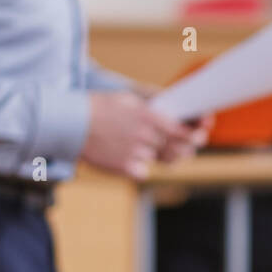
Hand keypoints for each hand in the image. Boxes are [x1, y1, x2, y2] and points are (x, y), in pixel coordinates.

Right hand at [79, 92, 206, 178]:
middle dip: (183, 148)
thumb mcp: (129, 100)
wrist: (70, 123)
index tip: (200, 135)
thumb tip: (174, 116)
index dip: (194, 136)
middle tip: (184, 146)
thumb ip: (153, 109)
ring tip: (145, 147)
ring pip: (160, 160)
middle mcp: (144, 136)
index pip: (182, 132)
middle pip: (176, 149)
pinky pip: (143, 172)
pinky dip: (141, 167)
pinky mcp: (123, 168)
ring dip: (159, 155)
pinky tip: (130, 157)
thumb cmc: (100, 108)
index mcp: (148, 117)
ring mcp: (134, 154)